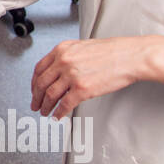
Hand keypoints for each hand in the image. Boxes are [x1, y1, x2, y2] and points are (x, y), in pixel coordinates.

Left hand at [30, 37, 148, 119]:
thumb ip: (67, 57)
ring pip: (50, 95)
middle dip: (36, 97)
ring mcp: (72, 75)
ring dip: (46, 107)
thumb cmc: (112, 52)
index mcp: (62, 50)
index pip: (39, 68)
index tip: (34, 90)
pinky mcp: (82, 89)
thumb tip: (57, 71)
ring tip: (45, 112)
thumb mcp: (82, 47)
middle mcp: (63, 61)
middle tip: (35, 105)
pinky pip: (64, 105)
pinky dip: (59, 113)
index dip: (34, 82)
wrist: (129, 56)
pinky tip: (58, 116)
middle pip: (41, 83)